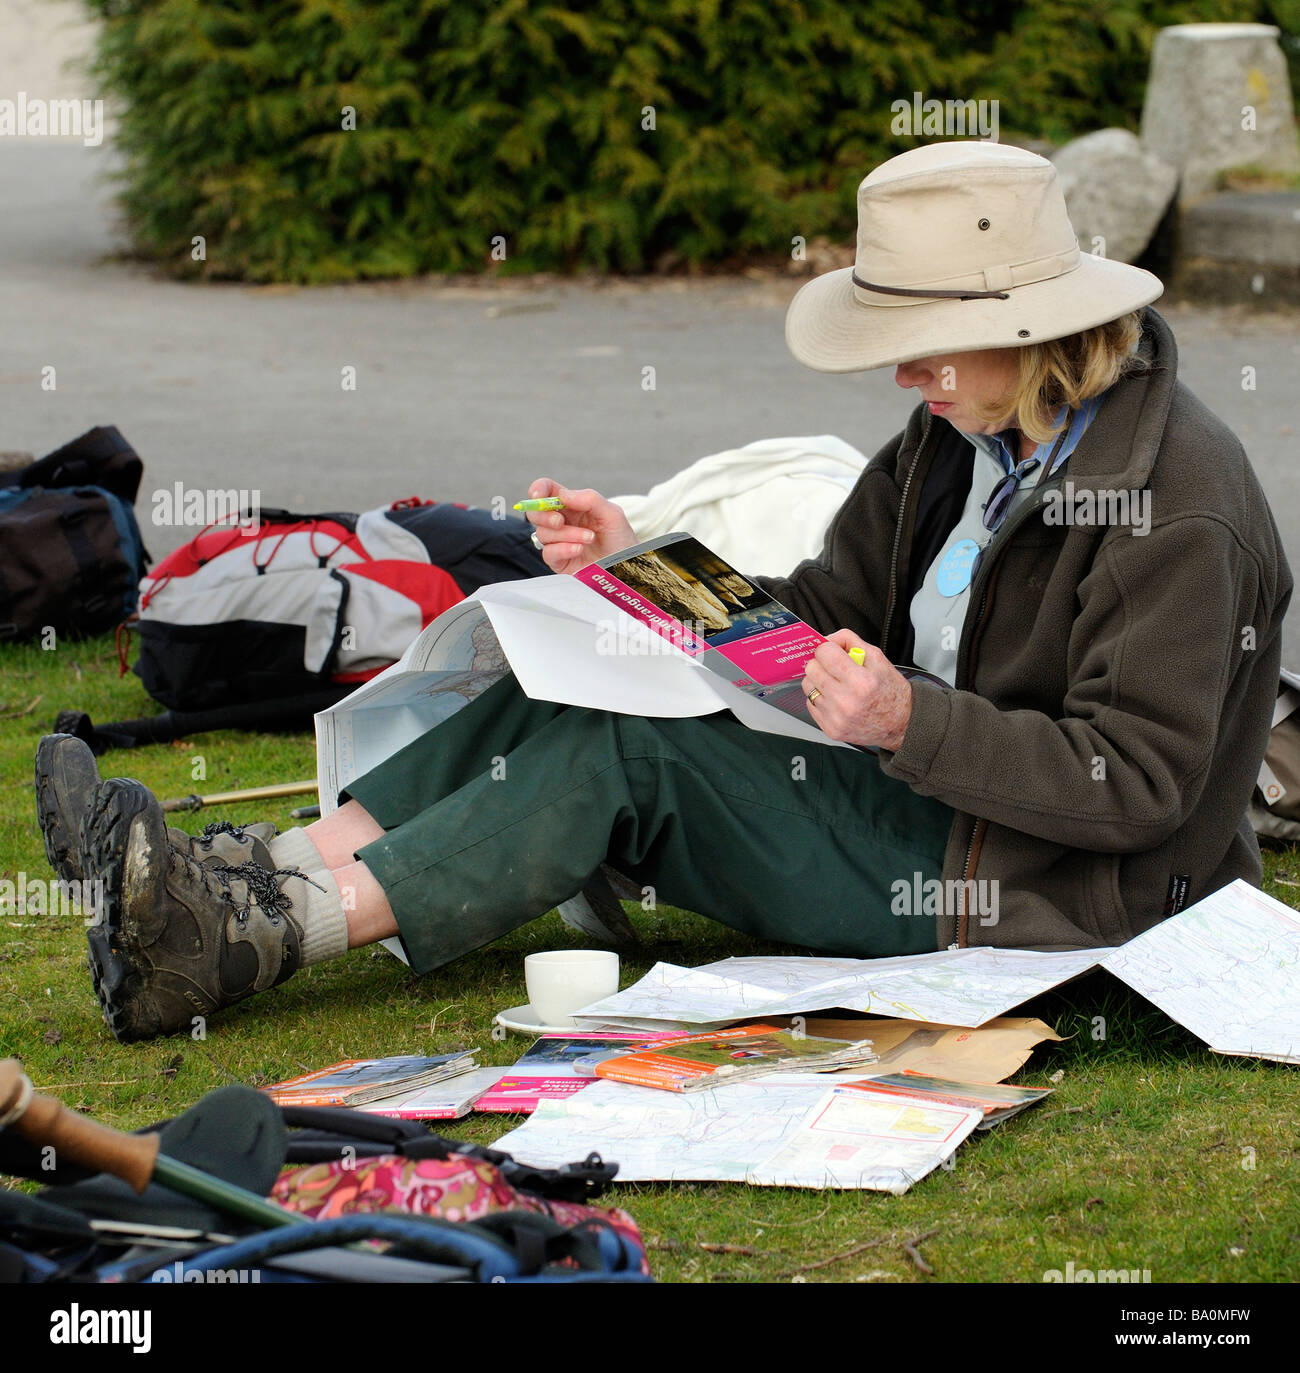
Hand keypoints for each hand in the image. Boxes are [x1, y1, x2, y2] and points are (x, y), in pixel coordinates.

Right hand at [524, 478, 637, 574]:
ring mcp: (559, 543)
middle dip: (544, 515)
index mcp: (573, 506)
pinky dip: (563, 549)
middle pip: (536, 513)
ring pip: (544, 533)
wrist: (628, 568)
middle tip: (560, 521)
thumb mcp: (612, 514)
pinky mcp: (560, 562)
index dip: (538, 489)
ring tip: (588, 538)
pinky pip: (549, 553)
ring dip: (566, 534)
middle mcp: (563, 523)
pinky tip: (579, 549)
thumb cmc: (621, 540)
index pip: (548, 492)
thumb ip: (589, 499)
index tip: (537, 495)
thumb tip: (562, 495)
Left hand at [802, 629, 912, 750]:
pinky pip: (810, 704)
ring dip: (819, 681)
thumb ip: (850, 641)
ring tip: (836, 684)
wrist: (901, 724)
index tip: (833, 652)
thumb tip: (826, 638)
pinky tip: (836, 699)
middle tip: (834, 667)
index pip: (824, 653)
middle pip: (812, 668)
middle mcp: (846, 701)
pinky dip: (820, 698)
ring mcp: (836, 717)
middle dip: (821, 663)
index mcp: (861, 681)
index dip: (828, 648)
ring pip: (808, 686)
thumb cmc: (891, 692)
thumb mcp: (878, 658)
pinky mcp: (830, 729)